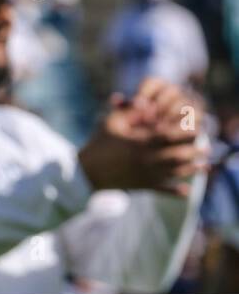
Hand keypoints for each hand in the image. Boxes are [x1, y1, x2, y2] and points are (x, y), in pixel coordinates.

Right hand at [78, 80, 207, 196]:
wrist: (87, 170)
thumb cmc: (100, 141)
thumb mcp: (111, 122)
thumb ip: (129, 112)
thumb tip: (147, 102)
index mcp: (139, 142)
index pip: (169, 135)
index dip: (184, 130)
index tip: (195, 126)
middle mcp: (146, 159)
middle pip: (177, 155)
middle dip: (193, 151)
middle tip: (205, 146)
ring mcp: (146, 175)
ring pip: (174, 173)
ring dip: (191, 169)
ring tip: (203, 163)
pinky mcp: (143, 186)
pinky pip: (162, 190)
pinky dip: (176, 191)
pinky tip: (187, 190)